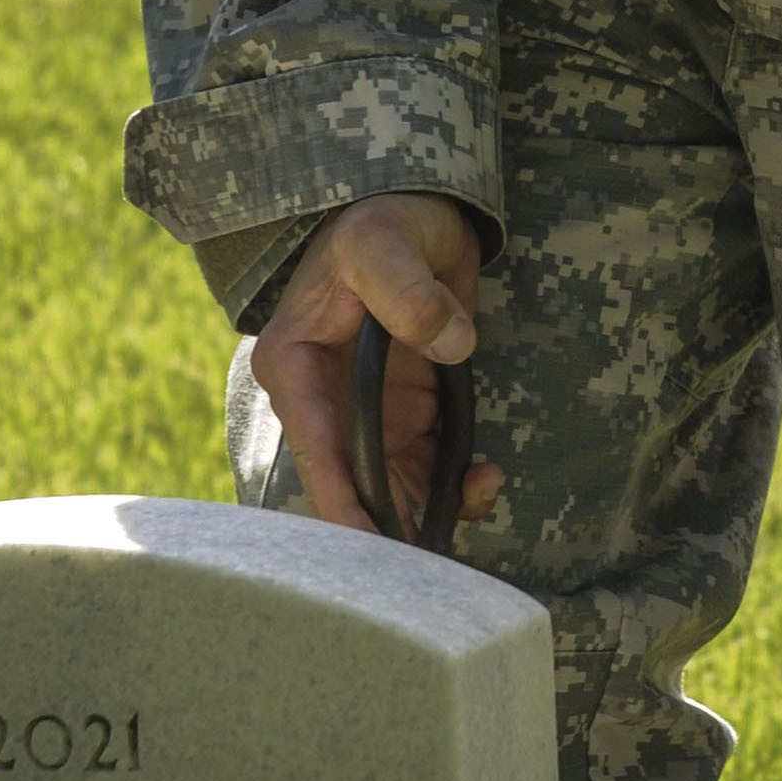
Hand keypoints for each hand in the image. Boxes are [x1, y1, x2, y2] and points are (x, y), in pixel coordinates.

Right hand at [248, 193, 503, 537]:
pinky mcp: (408, 414)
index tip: (369, 549)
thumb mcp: (382, 242)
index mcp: (295, 365)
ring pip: (392, 485)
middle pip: (349, 481)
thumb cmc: (381, 220)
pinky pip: (427, 466)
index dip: (340, 500)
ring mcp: (368, 412)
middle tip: (427, 567)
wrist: (418, 212)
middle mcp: (324, 400)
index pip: (314, 444)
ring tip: (478, 500)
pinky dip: (455, 483)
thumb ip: (406, 289)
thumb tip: (451, 343)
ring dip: (429, 510)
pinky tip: (486, 478)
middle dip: (386, 527)